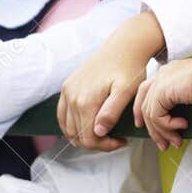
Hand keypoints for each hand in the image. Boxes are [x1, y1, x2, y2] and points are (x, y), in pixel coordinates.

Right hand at [57, 33, 150, 151]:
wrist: (123, 46)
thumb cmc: (129, 68)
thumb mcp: (126, 92)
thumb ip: (111, 112)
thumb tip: (98, 132)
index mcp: (85, 101)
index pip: (88, 138)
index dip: (104, 146)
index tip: (121, 141)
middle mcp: (71, 97)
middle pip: (77, 136)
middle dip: (96, 143)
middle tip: (115, 138)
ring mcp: (67, 91)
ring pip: (67, 127)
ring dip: (83, 136)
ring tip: (104, 133)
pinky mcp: (67, 86)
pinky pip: (62, 114)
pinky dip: (72, 125)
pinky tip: (88, 124)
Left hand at [136, 57, 191, 150]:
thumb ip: (181, 100)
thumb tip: (178, 121)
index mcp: (170, 71)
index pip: (148, 91)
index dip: (142, 110)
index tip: (144, 125)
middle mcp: (162, 74)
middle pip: (144, 104)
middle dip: (153, 128)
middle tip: (163, 143)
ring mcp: (160, 81)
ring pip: (151, 114)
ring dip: (163, 132)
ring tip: (177, 141)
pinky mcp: (161, 91)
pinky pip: (157, 116)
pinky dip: (168, 126)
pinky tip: (183, 126)